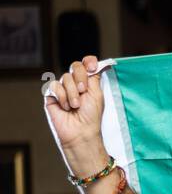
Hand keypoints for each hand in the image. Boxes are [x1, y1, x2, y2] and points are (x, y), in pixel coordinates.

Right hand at [43, 55, 110, 170]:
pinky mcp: (52, 95)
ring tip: (75, 106)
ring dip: (72, 92)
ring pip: (66, 77)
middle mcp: (75, 84)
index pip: (86, 65)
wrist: (80, 131)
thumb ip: (93, 78)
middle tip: (83, 90)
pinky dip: (62, 96)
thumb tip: (93, 63)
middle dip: (80, 77)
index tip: (92, 66)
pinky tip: (66, 107)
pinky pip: (54, 86)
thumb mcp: (97, 95)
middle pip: (75, 66)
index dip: (89, 62)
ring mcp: (63, 89)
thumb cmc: (91, 117)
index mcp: (88, 83)